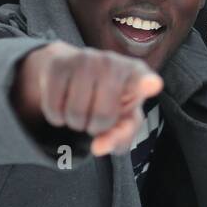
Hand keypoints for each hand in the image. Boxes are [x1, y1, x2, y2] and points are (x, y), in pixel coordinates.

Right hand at [12, 42, 161, 155]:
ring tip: (82, 108)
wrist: (75, 72)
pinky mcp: (58, 64)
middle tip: (96, 115)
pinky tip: (64, 103)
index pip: (143, 80)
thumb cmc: (109, 100)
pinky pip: (54, 108)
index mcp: (137, 74)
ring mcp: (84, 59)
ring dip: (75, 122)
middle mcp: (112, 61)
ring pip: (75, 114)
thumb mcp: (122, 120)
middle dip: (95, 127)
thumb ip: (119, 136)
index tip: (152, 85)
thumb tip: (99, 147)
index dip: (146, 84)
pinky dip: (57, 117)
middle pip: (102, 116)